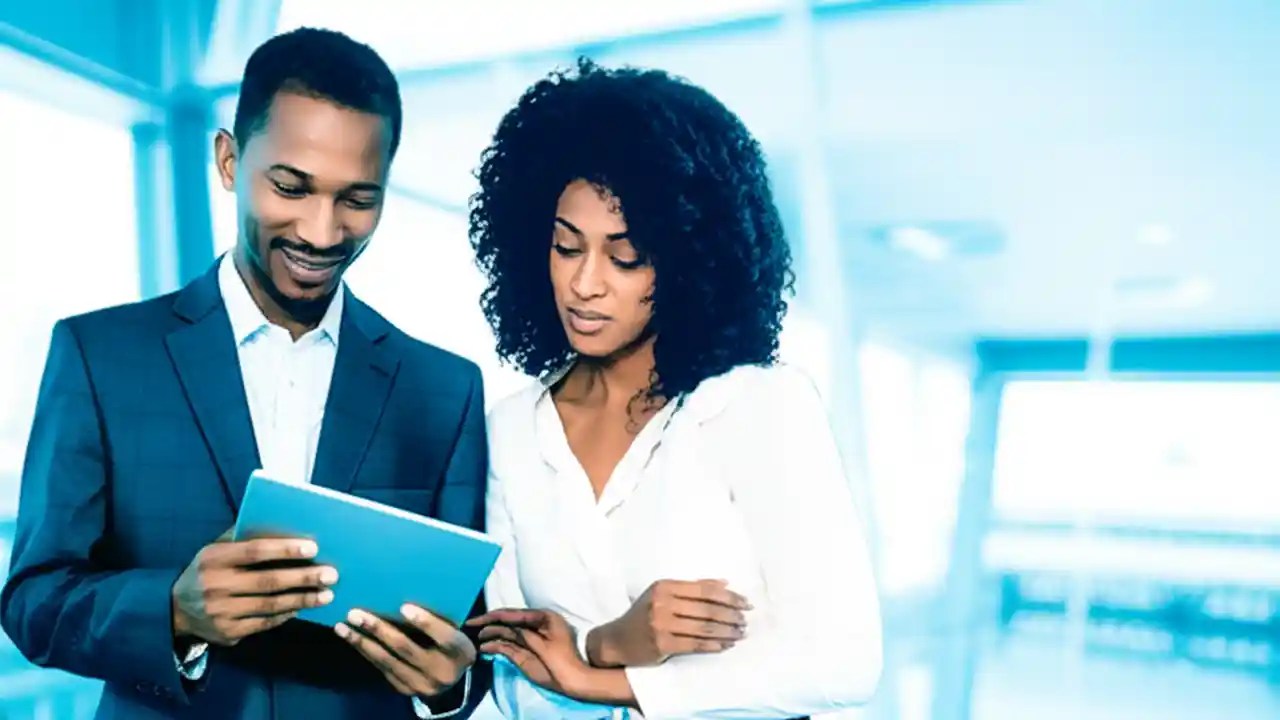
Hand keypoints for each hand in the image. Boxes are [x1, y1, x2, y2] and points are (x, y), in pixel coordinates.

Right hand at [171, 533, 336, 645]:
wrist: (175, 610)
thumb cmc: (207, 571)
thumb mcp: (214, 550)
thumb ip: (241, 538)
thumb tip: (281, 524)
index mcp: (214, 559)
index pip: (254, 551)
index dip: (284, 549)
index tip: (313, 548)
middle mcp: (216, 586)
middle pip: (268, 581)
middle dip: (303, 578)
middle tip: (331, 574)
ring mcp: (221, 613)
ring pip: (270, 606)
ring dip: (302, 600)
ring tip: (327, 594)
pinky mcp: (227, 633)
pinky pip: (264, 624)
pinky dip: (286, 615)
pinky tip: (303, 608)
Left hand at [337, 605, 475, 697]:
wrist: (452, 674)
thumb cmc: (452, 640)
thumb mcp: (455, 627)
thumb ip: (439, 615)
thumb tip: (408, 586)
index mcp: (460, 651)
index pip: (444, 637)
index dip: (424, 622)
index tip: (404, 606)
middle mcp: (441, 672)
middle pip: (407, 649)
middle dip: (379, 630)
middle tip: (355, 614)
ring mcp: (421, 684)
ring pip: (388, 661)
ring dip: (362, 642)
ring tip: (343, 627)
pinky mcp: (405, 689)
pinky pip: (381, 668)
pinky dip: (365, 652)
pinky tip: (352, 639)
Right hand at [467, 608, 588, 696]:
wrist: (574, 679)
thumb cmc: (563, 661)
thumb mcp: (543, 646)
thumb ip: (525, 635)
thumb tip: (508, 627)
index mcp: (542, 617)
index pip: (514, 614)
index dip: (495, 615)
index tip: (480, 618)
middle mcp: (534, 624)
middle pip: (508, 621)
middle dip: (490, 622)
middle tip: (471, 623)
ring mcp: (529, 638)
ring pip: (506, 632)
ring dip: (492, 634)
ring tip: (477, 637)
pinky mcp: (525, 651)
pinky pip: (508, 645)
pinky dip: (496, 646)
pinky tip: (485, 648)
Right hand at [587, 579, 749, 666]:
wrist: (617, 640)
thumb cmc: (644, 615)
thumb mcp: (663, 595)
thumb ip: (693, 588)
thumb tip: (725, 583)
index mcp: (665, 586)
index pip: (705, 590)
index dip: (729, 597)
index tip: (746, 603)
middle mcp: (662, 603)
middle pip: (707, 608)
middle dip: (731, 615)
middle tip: (745, 620)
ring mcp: (661, 624)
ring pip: (704, 627)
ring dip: (727, 631)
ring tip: (740, 633)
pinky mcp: (662, 644)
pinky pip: (696, 644)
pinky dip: (714, 645)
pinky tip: (725, 644)